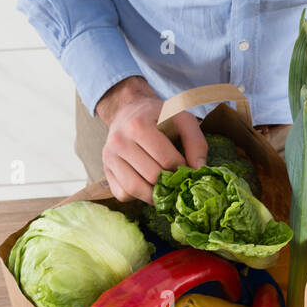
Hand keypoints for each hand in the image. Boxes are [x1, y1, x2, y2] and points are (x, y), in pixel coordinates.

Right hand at [96, 76, 207, 202]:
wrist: (129, 110)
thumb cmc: (159, 116)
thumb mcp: (182, 119)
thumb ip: (196, 142)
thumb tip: (200, 170)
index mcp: (138, 125)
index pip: (166, 160)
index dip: (181, 168)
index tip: (185, 166)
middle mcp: (119, 141)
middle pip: (151, 176)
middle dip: (169, 181)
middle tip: (176, 178)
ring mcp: (109, 157)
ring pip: (134, 189)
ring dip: (154, 194)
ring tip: (165, 187)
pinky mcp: (106, 170)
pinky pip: (122, 194)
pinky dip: (138, 196)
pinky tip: (147, 184)